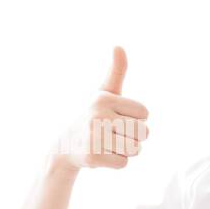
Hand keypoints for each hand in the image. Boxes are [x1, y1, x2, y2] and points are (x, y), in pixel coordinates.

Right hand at [50, 46, 150, 171]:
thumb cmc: (93, 116)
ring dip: (126, 150)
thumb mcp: (104, 93)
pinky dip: (116, 162)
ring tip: (108, 144)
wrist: (65, 146)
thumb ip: (116, 71)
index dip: (136, 119)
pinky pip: (123, 163)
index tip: (118, 118)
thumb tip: (118, 45)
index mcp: (104, 98)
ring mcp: (93, 137)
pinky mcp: (92, 157)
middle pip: (143, 132)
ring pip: (135, 149)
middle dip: (133, 136)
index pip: (145, 113)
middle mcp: (97, 115)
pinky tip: (101, 155)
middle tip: (113, 134)